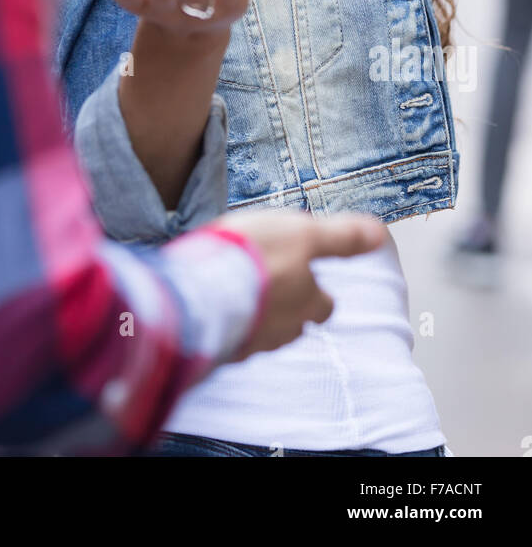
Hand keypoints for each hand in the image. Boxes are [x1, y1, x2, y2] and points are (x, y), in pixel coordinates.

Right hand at [211, 211, 385, 356]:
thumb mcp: (304, 234)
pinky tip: (216, 307)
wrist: (202, 291)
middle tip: (272, 285)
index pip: (325, 304)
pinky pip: (231, 337)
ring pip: (263, 332)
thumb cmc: (255, 258)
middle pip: (295, 323)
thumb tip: (379, 234)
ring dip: (257, 315)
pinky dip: (228, 322)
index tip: (309, 277)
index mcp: (308, 302)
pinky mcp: (221, 347)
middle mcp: (285, 329)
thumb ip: (341, 237)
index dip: (318, 291)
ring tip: (240, 292)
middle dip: (287, 307)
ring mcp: (252, 341)